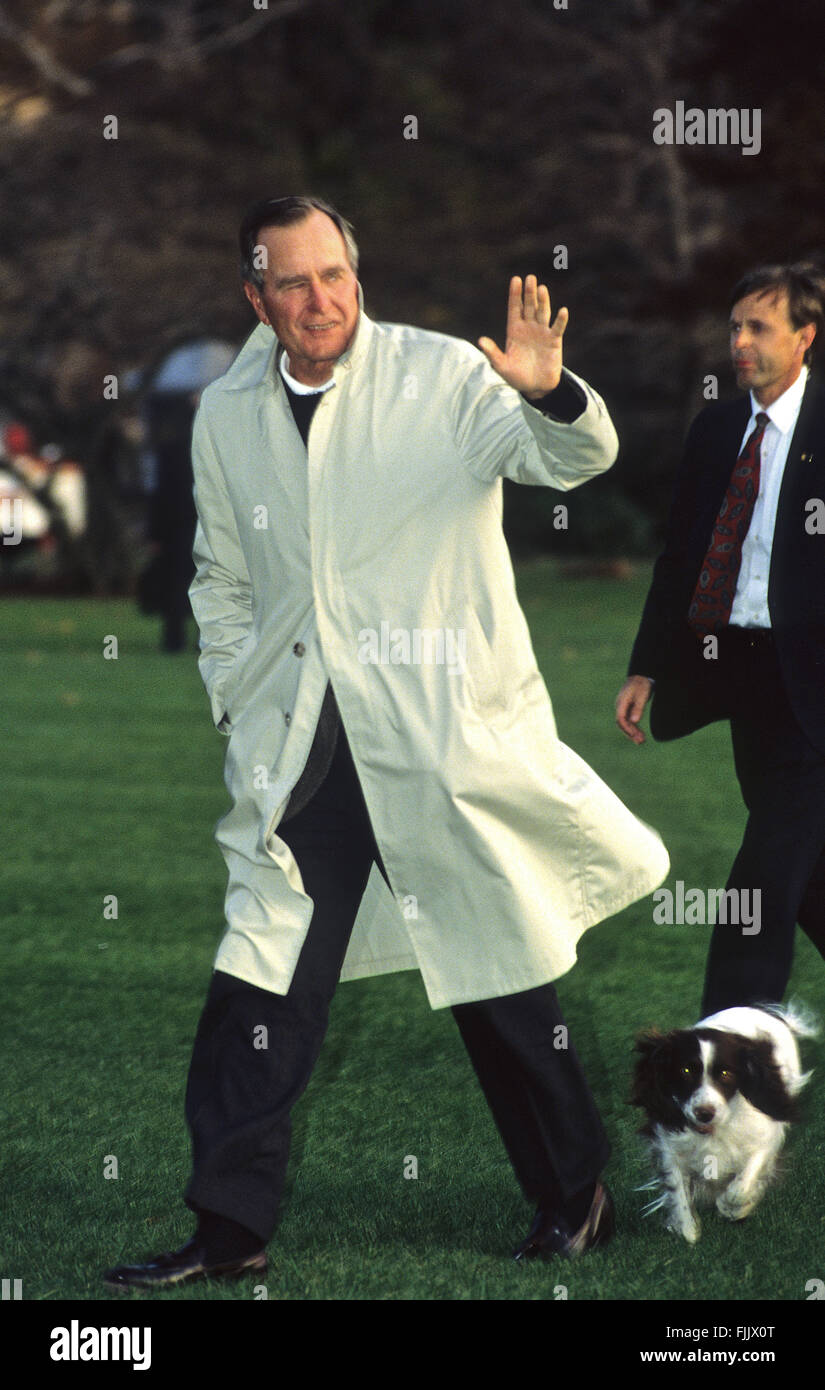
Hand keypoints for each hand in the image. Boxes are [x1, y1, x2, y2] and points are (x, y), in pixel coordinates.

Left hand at [478, 275, 568, 395]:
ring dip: (542, 301)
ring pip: (542, 313)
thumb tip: (481, 341)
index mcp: (514, 330)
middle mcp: (528, 328)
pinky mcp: (554, 341)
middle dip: (529, 293)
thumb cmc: (516, 377)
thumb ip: (492, 353)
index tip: (516, 279)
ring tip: (541, 288)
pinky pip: (557, 328)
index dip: (515, 294)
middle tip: (530, 278)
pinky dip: (560, 320)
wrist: (535, 387)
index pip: (514, 308)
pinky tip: (562, 311)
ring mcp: (542, 333)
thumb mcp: (501, 366)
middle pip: (528, 306)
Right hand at [615, 675, 652, 744]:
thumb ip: (638, 708)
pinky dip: (635, 728)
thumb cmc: (642, 684)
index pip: (620, 719)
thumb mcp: (642, 696)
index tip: (634, 735)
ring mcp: (624, 708)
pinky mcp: (629, 709)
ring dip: (633, 732)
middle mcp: (621, 706)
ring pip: (626, 723)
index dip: (626, 728)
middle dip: (630, 733)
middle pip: (622, 723)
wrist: (642, 676)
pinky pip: (630, 721)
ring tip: (641, 741)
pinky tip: (640, 734)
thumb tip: (634, 721)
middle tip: (640, 742)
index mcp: (621, 703)